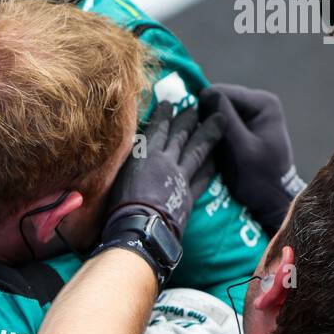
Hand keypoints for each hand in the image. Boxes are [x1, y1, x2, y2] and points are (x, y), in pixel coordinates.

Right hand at [104, 102, 224, 237]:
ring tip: (218, 121)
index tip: (170, 104)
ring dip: (208, 134)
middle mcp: (166, 161)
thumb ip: (125, 159)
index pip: (157, 128)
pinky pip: (203, 176)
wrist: (138, 229)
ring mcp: (180, 177)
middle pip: (181, 135)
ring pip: (197, 151)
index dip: (164, 114)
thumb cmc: (117, 204)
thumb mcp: (115, 174)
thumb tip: (126, 146)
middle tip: (197, 107)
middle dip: (189, 119)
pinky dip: (211, 166)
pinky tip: (216, 158)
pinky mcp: (188, 195)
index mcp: (146, 154)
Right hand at [199, 83, 303, 233]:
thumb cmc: (259, 178)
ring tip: (204, 145)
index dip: (204, 110)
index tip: (199, 134)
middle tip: (201, 142)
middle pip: (216, 99)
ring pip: (213, 110)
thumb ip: (226, 120)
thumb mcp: (241, 149)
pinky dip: (209, 131)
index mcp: (263, 102)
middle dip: (206, 118)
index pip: (220, 92)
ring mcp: (249, 112)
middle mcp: (257, 101)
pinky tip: (208, 146)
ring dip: (206, 125)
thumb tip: (206, 93)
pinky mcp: (240, 123)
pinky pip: (217, 120)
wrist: (270, 199)